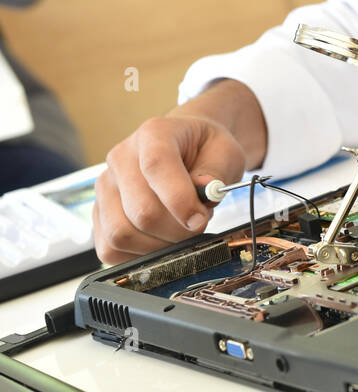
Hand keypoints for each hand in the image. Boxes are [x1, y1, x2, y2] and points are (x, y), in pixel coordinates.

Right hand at [94, 113, 245, 262]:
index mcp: (154, 134)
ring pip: (121, 234)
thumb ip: (217, 171)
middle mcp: (121, 158)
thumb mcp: (224, 152)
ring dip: (158, 246)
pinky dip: (137, 256)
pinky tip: (159, 243)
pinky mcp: (99, 213)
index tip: (199, 220)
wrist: (185, 149)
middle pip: (141, 210)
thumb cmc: (204, 152)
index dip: (179, 200)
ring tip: (178, 233)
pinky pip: (109, 249)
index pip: (157, 166)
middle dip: (177, 231)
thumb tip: (205, 192)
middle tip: (197, 225)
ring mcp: (105, 186)